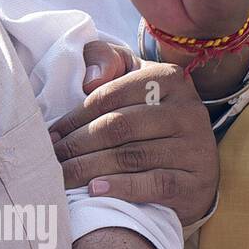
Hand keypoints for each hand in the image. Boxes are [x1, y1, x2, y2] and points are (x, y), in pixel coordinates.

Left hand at [49, 41, 219, 225]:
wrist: (195, 166)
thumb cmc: (149, 117)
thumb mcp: (132, 79)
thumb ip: (106, 59)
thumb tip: (90, 80)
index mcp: (170, 79)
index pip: (109, 96)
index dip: (72, 118)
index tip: (50, 136)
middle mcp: (189, 110)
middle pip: (118, 126)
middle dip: (76, 145)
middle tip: (50, 161)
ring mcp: (196, 146)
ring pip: (132, 156)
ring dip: (88, 168)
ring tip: (62, 178)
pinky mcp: (198, 181)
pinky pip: (155, 184)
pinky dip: (122, 187)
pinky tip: (95, 189)